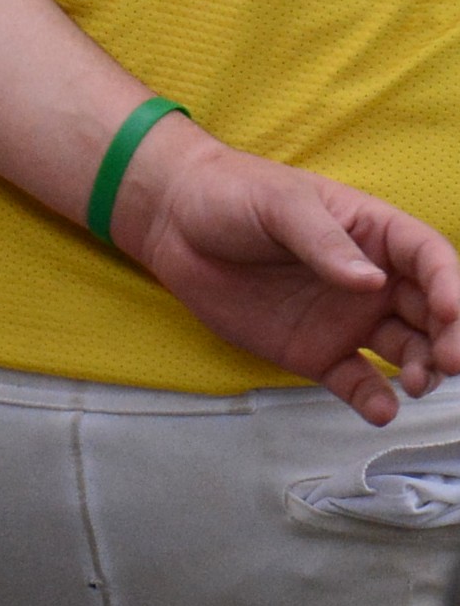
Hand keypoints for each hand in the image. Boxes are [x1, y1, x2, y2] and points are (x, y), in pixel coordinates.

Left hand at [111, 117, 459, 425]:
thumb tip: (372, 282)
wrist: (174, 224)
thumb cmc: (232, 196)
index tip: (449, 311)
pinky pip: (357, 381)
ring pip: (406, 351)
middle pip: (433, 312)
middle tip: (450, 362)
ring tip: (416, 384)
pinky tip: (382, 409)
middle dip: (450, 338)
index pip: (430, 260)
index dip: (450, 286)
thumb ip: (324, 242)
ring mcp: (347, 319)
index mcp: (374, 234)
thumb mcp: (279, 205)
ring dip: (422, 370)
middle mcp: (372, 281)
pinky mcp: (316, 352)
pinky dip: (374, 399)